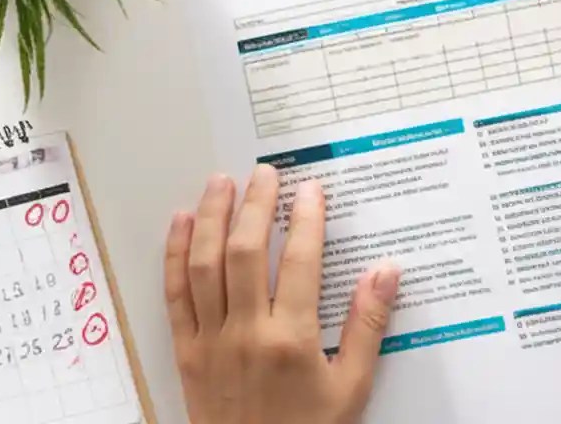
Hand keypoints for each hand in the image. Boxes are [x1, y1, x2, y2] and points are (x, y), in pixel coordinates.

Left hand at [164, 164, 400, 423]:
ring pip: (204, 265)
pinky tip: (182, 224)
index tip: (311, 189)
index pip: (298, 262)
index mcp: (292, 340)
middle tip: (265, 173)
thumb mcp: (352, 388)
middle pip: (245, 252)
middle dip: (255, 205)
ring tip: (221, 182)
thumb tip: (385, 271)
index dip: (305, 219)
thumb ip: (368, 326)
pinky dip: (175, 255)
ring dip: (212, 218)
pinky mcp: (185, 353)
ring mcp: (211, 342)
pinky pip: (175, 295)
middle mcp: (246, 333)